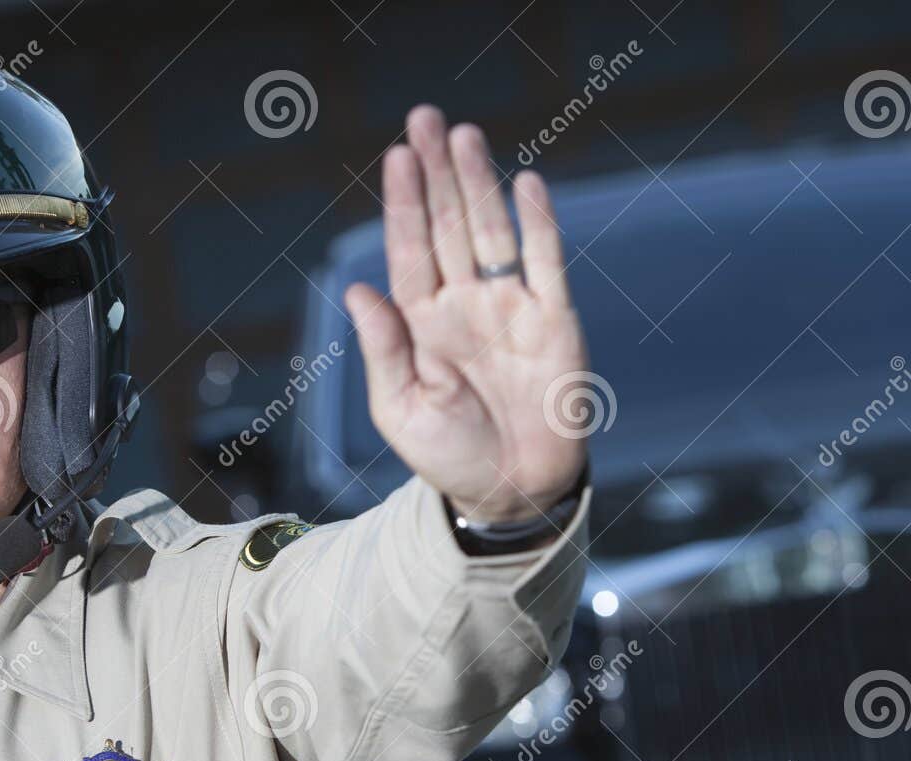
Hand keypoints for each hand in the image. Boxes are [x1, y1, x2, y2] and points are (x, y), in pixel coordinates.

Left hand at [344, 105, 589, 525]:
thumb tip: (356, 288)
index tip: (397, 156)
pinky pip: (545, 262)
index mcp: (421, 322)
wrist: (513, 492)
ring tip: (464, 135)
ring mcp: (509, 307)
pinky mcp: (554, 320)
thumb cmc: (449, 456)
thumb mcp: (402, 409)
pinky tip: (525, 183)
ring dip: (478, 184)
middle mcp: (463, 304)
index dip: (403, 202)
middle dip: (436, 173)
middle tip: (425, 118)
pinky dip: (538, 223)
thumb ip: (383, 349)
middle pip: (447, 225)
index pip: (408, 249)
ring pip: (491, 231)